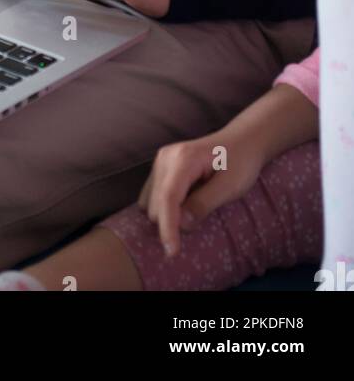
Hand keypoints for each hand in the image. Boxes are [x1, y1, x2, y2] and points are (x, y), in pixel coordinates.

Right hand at [137, 129, 265, 255]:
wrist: (242, 141)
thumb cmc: (241, 162)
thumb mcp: (230, 186)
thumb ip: (205, 203)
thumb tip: (183, 225)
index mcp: (183, 159)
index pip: (168, 198)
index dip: (168, 227)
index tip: (172, 252)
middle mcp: (166, 157)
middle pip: (156, 202)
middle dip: (170, 222)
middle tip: (199, 223)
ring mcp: (161, 160)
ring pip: (150, 201)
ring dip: (166, 215)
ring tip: (194, 212)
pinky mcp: (161, 166)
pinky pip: (153, 195)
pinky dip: (164, 208)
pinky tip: (183, 208)